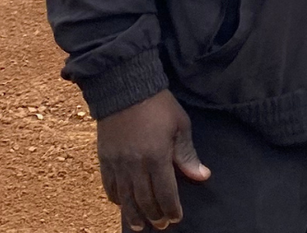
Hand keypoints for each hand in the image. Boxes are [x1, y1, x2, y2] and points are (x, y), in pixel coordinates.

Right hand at [97, 91, 209, 230]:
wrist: (125, 87)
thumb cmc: (158, 104)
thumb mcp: (179, 125)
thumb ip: (187, 154)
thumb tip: (202, 176)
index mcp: (157, 156)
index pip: (165, 193)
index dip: (171, 209)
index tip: (176, 218)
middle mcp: (136, 165)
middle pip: (144, 200)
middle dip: (154, 215)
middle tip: (161, 224)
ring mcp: (118, 163)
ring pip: (125, 198)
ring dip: (133, 215)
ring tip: (140, 226)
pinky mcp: (105, 158)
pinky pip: (109, 186)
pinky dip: (117, 199)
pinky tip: (123, 204)